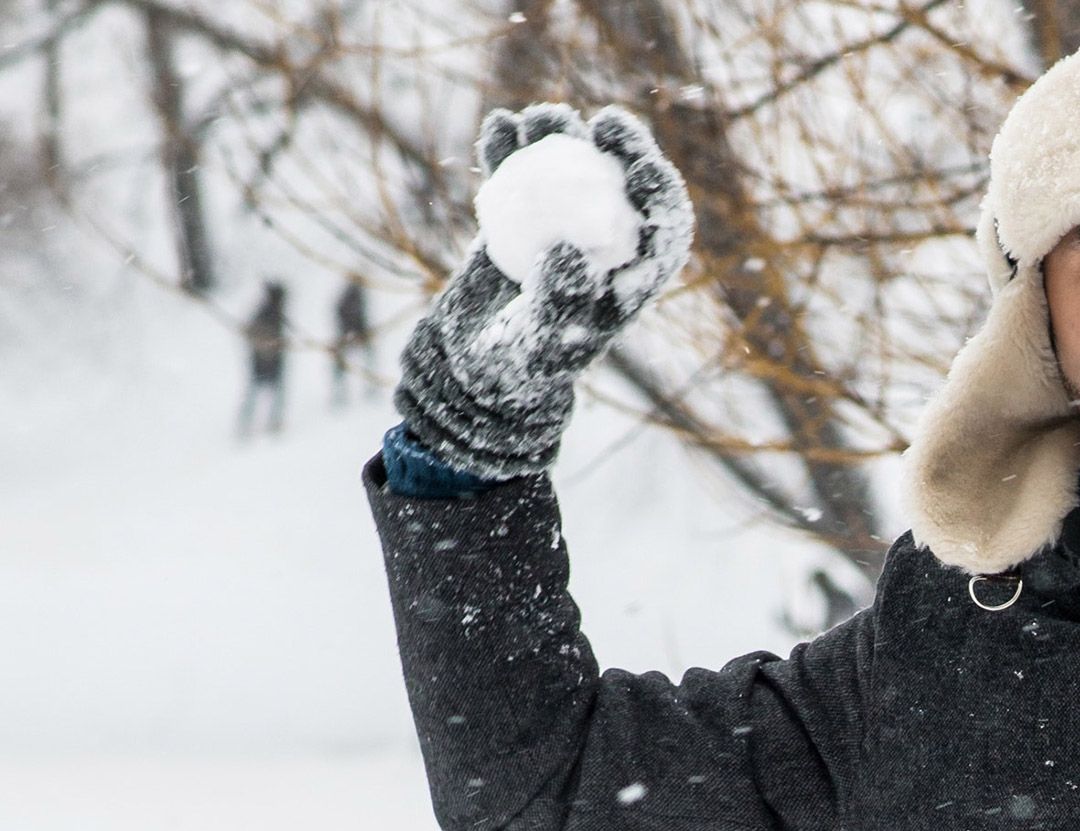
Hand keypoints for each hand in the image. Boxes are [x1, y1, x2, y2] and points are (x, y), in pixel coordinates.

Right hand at [394, 102, 693, 478]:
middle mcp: (603, 248)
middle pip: (622, 186)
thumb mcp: (540, 346)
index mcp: (628, 280)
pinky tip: (499, 127)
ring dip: (561, 139)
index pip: (662, 228)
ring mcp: (562, 228)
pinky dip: (510, 152)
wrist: (470, 370)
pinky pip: (520, 177)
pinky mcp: (523, 221)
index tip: (642, 166)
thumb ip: (559, 300)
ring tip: (538, 119)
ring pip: (571, 171)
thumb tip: (570, 249)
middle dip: (620, 149)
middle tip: (604, 123)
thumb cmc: (516, 369)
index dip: (660, 193)